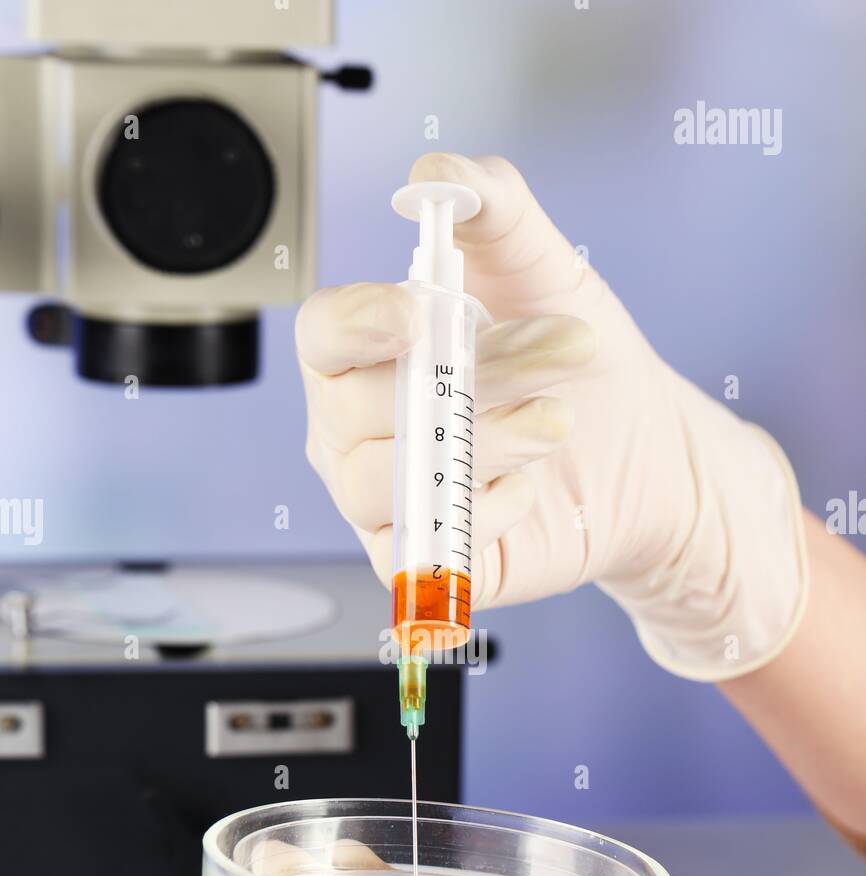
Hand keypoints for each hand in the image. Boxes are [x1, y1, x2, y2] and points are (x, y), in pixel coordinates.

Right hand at [296, 153, 806, 680]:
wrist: (642, 447)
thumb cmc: (577, 360)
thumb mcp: (543, 265)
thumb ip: (491, 205)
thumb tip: (434, 175)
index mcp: (366, 353)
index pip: (321, 335)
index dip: (357, 323)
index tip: (419, 312)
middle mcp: (357, 430)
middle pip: (358, 408)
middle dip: (467, 378)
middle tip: (552, 356)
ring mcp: (384, 498)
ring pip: (389, 478)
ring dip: (484, 443)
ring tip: (556, 423)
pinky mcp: (423, 556)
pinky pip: (425, 542)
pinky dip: (488, 508)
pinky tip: (532, 486)